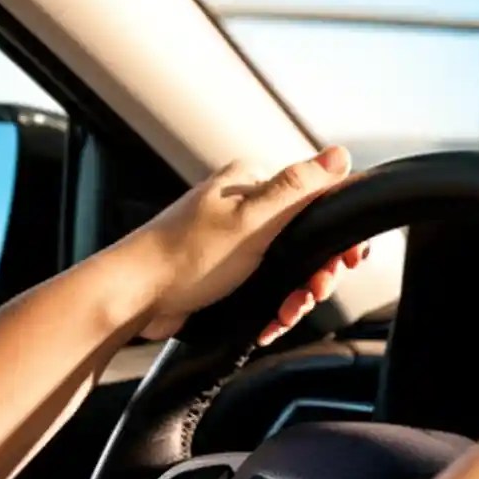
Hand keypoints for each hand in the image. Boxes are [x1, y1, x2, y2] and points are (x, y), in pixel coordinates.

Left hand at [129, 146, 368, 342]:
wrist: (133, 298)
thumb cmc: (185, 256)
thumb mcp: (252, 219)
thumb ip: (298, 188)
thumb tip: (341, 155)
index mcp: (252, 184)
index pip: (317, 202)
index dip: (336, 236)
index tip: (345, 262)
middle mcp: (246, 207)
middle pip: (306, 240)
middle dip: (314, 275)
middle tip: (313, 294)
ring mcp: (236, 240)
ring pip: (288, 269)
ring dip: (294, 297)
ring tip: (285, 315)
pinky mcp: (227, 271)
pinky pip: (266, 288)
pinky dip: (273, 308)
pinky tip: (269, 324)